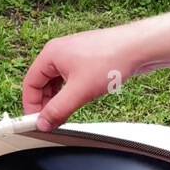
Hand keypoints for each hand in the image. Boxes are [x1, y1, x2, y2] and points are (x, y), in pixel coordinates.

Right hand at [22, 26, 146, 130]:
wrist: (139, 47)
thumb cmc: (111, 58)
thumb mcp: (79, 91)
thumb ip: (57, 110)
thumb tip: (43, 123)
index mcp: (51, 54)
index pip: (30, 84)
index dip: (31, 105)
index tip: (36, 121)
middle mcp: (60, 52)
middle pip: (42, 83)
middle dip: (46, 104)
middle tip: (52, 121)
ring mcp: (74, 55)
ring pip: (57, 83)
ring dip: (59, 99)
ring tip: (66, 113)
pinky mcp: (87, 60)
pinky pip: (71, 79)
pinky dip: (71, 93)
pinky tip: (78, 101)